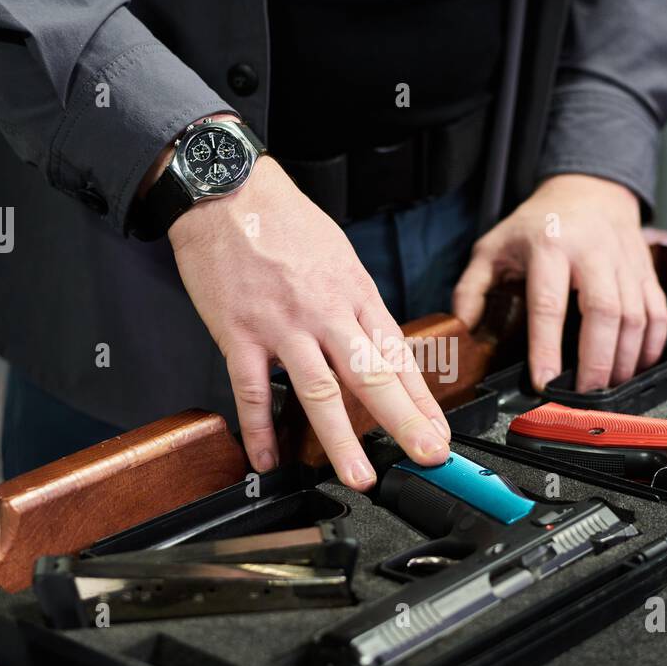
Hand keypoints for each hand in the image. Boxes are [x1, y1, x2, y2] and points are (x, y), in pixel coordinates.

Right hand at [164, 155, 449, 490]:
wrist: (226, 189)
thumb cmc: (283, 221)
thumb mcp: (338, 255)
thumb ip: (355, 304)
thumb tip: (376, 345)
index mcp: (355, 293)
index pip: (398, 356)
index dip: (422, 400)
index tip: (440, 432)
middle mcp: (326, 312)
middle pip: (372, 377)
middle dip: (405, 422)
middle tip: (428, 456)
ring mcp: (282, 326)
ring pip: (319, 391)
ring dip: (341, 440)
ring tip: (359, 476)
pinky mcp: (238, 333)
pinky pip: (252, 391)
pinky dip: (261, 430)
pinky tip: (268, 459)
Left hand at [452, 174, 666, 391]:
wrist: (588, 188)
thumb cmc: (538, 224)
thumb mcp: (494, 247)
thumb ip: (472, 289)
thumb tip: (463, 330)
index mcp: (549, 246)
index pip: (549, 304)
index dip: (547, 347)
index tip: (544, 381)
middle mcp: (592, 251)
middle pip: (603, 312)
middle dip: (596, 361)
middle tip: (584, 394)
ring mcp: (624, 261)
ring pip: (635, 316)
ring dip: (625, 359)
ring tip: (608, 387)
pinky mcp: (645, 271)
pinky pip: (657, 313)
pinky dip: (651, 346)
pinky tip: (636, 366)